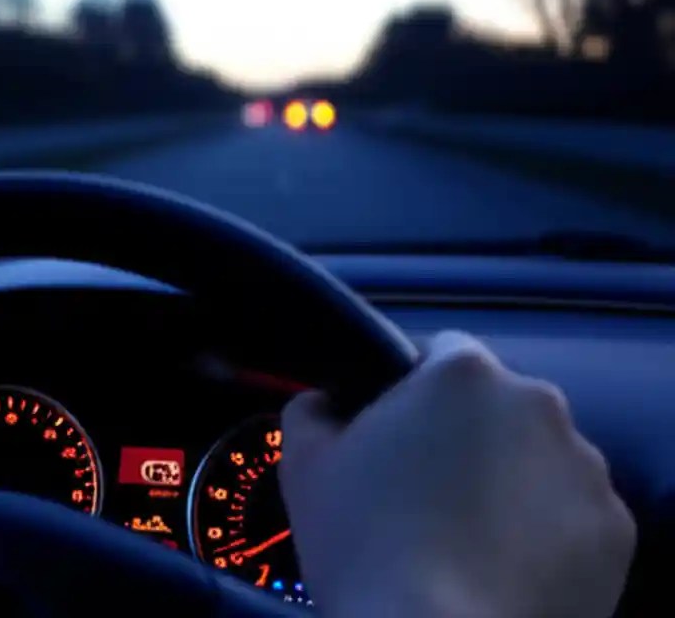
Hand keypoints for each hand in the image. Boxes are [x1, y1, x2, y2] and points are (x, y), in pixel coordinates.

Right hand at [281, 331, 634, 617]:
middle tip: (422, 490)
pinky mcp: (613, 527)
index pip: (439, 352)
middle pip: (495, 406)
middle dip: (465, 436)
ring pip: (538, 459)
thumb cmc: (364, 544)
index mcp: (461, 374)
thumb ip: (313, 411)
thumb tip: (325, 404)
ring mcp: (584, 467)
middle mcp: (536, 403)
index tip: (391, 436)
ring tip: (464, 536)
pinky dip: (544, 531)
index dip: (410, 391)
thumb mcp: (305, 464)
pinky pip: (570, 514)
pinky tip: (501, 564)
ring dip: (508, 480)